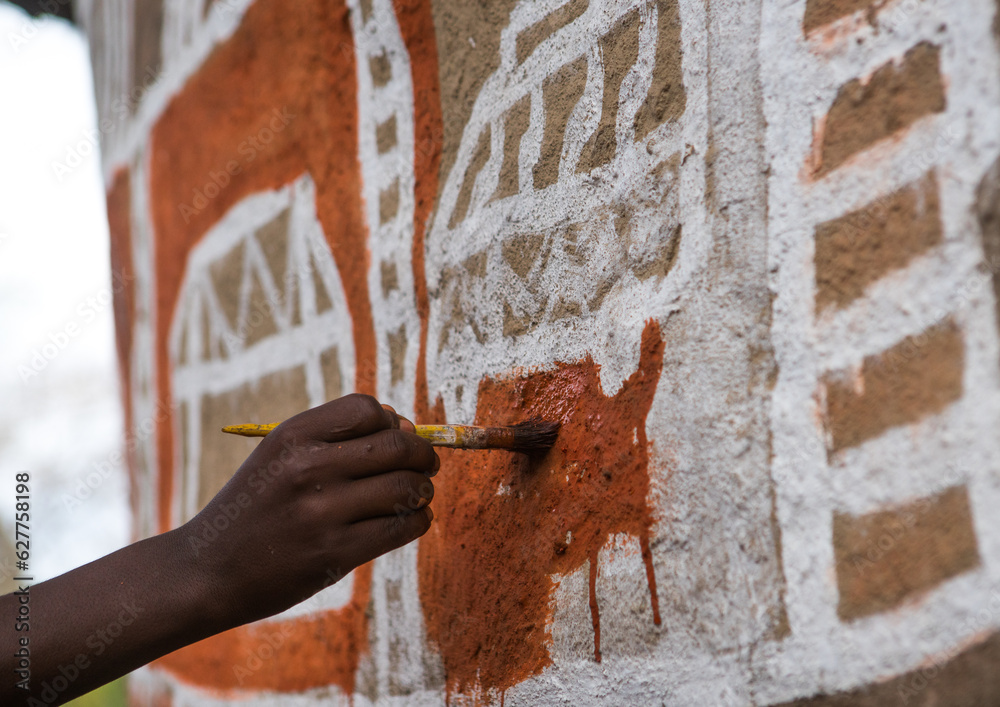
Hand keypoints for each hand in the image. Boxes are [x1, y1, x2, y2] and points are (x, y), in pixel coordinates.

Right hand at [184, 394, 437, 626]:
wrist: (207, 570)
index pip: (367, 408)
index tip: (398, 437)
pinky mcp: (334, 554)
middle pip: (398, 446)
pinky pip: (403, 527)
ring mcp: (321, 512)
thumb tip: (407, 428)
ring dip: (423, 490)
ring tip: (417, 496)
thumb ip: (335, 437)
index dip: (393, 421)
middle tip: (426, 466)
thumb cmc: (256, 507)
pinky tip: (410, 520)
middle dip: (423, 455)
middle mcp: (307, 468)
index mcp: (292, 435)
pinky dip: (418, 521)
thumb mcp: (279, 456)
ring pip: (407, 487)